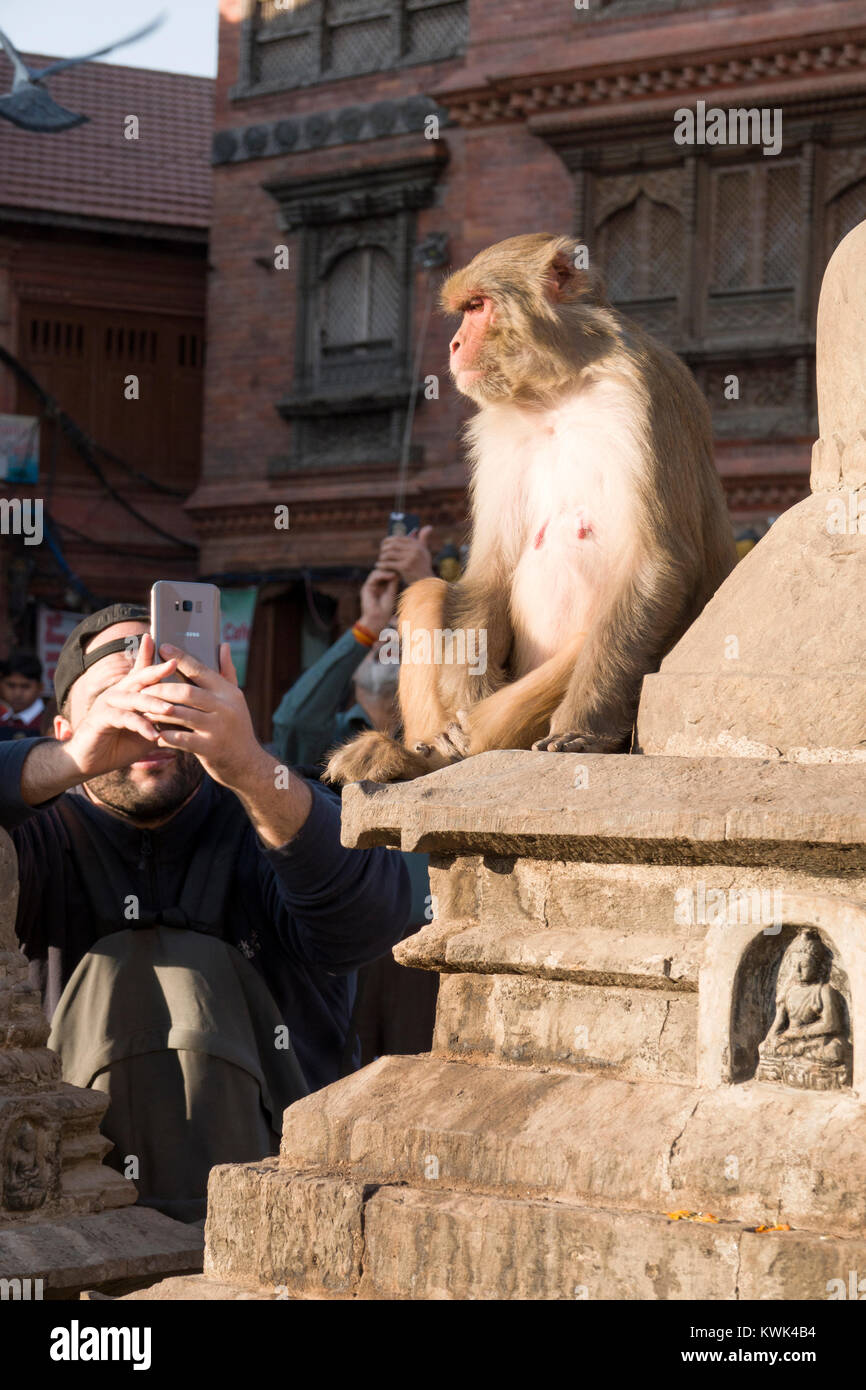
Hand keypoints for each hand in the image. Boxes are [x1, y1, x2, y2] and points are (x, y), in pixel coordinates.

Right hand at [64, 634, 178, 778]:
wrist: (90, 762)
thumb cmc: (120, 746)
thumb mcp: (146, 732)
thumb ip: (162, 721)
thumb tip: (188, 717)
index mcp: (129, 692)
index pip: (141, 671)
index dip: (149, 655)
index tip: (162, 642)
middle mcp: (118, 693)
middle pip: (139, 678)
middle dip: (156, 671)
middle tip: (173, 664)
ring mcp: (108, 703)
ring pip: (134, 699)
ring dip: (153, 704)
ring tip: (171, 710)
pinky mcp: (100, 718)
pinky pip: (124, 718)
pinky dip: (140, 726)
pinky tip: (154, 736)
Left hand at [140, 642, 266, 791]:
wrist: (248, 764)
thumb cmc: (236, 728)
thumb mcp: (236, 699)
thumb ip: (227, 672)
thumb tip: (222, 644)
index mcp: (229, 693)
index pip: (202, 670)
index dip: (181, 658)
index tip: (162, 647)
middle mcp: (225, 708)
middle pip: (187, 692)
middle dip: (161, 688)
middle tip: (143, 687)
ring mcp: (217, 729)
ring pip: (180, 714)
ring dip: (158, 711)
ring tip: (142, 708)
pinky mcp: (210, 748)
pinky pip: (181, 739)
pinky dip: (166, 736)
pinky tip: (155, 734)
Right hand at [359, 568, 398, 636]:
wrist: (377, 619)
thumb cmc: (385, 609)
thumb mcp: (391, 593)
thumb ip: (392, 582)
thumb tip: (397, 571)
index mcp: (381, 587)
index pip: (385, 574)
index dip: (392, 570)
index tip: (402, 568)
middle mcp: (374, 585)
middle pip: (380, 571)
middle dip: (388, 568)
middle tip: (398, 568)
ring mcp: (370, 586)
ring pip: (376, 572)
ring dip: (386, 571)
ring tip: (394, 573)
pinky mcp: (366, 587)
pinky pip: (373, 577)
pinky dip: (382, 575)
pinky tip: (390, 575)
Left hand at [376, 526, 434, 583]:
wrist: (425, 583)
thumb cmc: (423, 567)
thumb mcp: (424, 551)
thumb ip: (424, 539)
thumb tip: (429, 527)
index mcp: (417, 544)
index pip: (399, 538)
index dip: (388, 540)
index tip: (383, 544)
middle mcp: (414, 550)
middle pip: (393, 544)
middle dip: (384, 548)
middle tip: (381, 552)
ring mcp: (409, 558)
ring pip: (390, 553)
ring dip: (382, 556)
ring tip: (380, 560)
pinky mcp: (405, 567)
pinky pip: (389, 563)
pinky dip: (382, 564)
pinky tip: (378, 566)